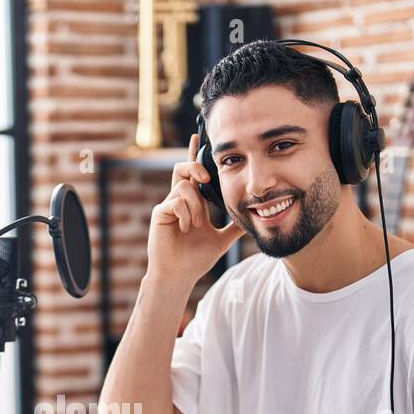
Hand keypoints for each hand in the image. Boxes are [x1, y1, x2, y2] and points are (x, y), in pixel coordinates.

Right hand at [146, 134, 243, 287]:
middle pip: (182, 168)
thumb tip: (253, 219)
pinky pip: (175, 202)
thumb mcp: (222, 240)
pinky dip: (186, 214)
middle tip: (207, 179)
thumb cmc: (195, 259)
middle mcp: (178, 200)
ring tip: (198, 224)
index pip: (193, 173)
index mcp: (191, 203)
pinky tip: (188, 228)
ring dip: (196, 204)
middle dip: (195, 166)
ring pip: (183, 186)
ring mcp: (167, 207)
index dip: (194, 154)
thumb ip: (234, 227)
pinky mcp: (159, 214)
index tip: (198, 136)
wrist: (180, 276)